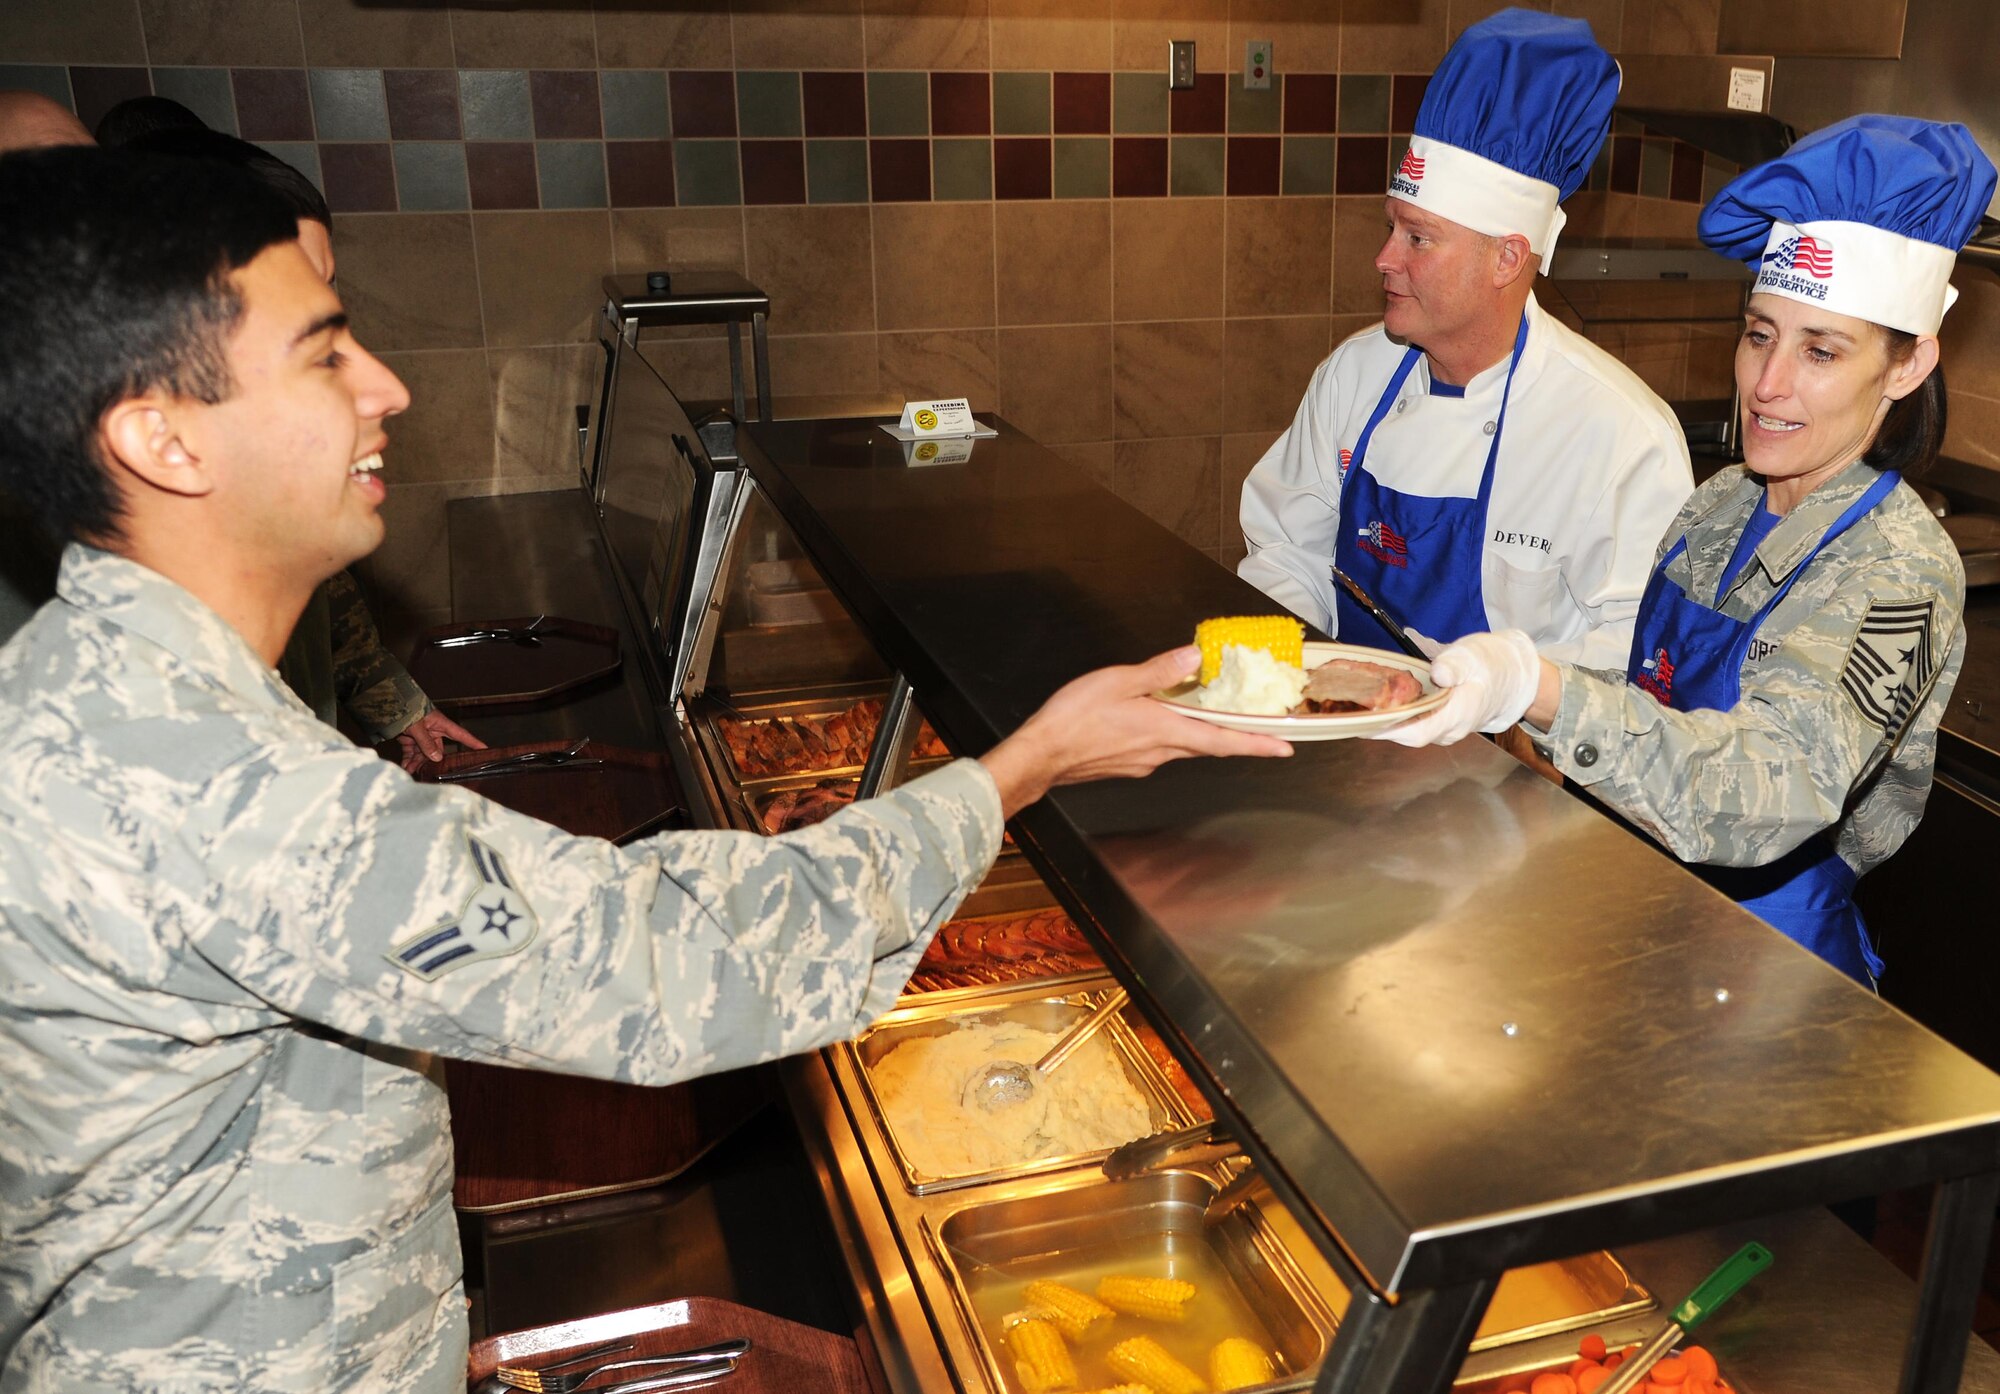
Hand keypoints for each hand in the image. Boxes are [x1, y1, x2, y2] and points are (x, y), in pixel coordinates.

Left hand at [395, 709, 487, 771]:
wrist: (388, 704)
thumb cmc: (406, 710)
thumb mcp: (417, 727)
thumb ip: (426, 743)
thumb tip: (437, 758)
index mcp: (440, 724)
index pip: (461, 735)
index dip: (474, 743)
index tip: (486, 750)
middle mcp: (433, 731)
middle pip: (438, 750)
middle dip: (432, 762)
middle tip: (427, 773)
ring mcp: (422, 735)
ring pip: (423, 754)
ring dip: (417, 763)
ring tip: (410, 772)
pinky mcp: (410, 739)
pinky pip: (412, 752)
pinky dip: (408, 760)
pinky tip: (405, 767)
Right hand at [981, 647, 1292, 815]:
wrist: (1040, 755)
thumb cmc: (1072, 720)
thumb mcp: (1118, 682)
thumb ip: (1158, 671)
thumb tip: (1193, 659)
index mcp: (1164, 730)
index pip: (1223, 740)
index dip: (1257, 744)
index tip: (1285, 748)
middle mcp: (1161, 752)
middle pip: (1209, 744)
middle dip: (1236, 736)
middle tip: (1260, 728)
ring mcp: (1144, 762)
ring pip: (1183, 744)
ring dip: (1199, 730)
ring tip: (1206, 711)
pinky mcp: (1127, 764)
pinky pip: (1160, 746)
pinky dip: (1170, 732)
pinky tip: (1158, 718)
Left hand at [1369, 629, 1541, 747]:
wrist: (1509, 676)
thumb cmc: (1490, 664)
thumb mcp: (1474, 656)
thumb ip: (1455, 665)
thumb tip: (1439, 673)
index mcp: (1459, 715)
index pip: (1419, 732)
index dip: (1390, 729)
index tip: (1363, 721)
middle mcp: (1449, 729)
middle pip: (1407, 734)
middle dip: (1376, 724)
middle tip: (1347, 709)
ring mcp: (1442, 729)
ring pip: (1407, 730)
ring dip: (1381, 719)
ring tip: (1353, 705)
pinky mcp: (1436, 723)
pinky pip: (1410, 723)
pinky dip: (1391, 713)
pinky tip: (1372, 701)